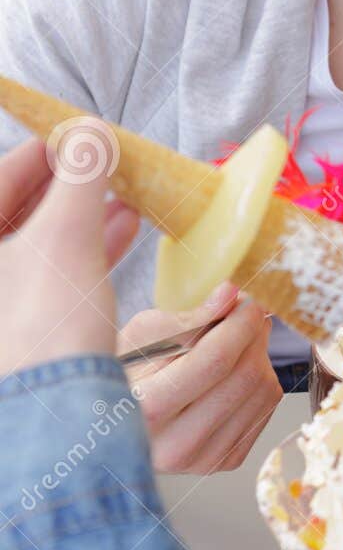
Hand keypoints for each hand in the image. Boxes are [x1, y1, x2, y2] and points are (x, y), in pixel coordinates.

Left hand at [0, 133, 137, 379]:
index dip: (42, 152)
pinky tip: (123, 235)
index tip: (79, 139)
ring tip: (123, 198)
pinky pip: (52, 274)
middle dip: (67, 186)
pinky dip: (85, 251)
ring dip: (82, 217)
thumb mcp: (67, 235)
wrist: (59, 415)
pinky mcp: (24, 332)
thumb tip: (91, 134)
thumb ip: (81, 176)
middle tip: (103, 168)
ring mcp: (2, 308)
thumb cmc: (47, 328)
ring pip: (37, 244)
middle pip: (16, 212)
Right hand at [119, 283, 281, 473]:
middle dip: (254, 335)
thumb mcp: (142, 335)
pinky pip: (265, 410)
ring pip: (262, 393)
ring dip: (259, 356)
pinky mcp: (224, 462)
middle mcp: (174, 446)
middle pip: (244, 377)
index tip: (249, 299)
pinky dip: (259, 381)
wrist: (112, 420)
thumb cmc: (124, 372)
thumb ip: (190, 318)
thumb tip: (232, 294)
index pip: (213, 361)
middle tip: (247, 312)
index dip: (240, 323)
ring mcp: (202, 460)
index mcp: (145, 411)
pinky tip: (235, 371)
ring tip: (237, 340)